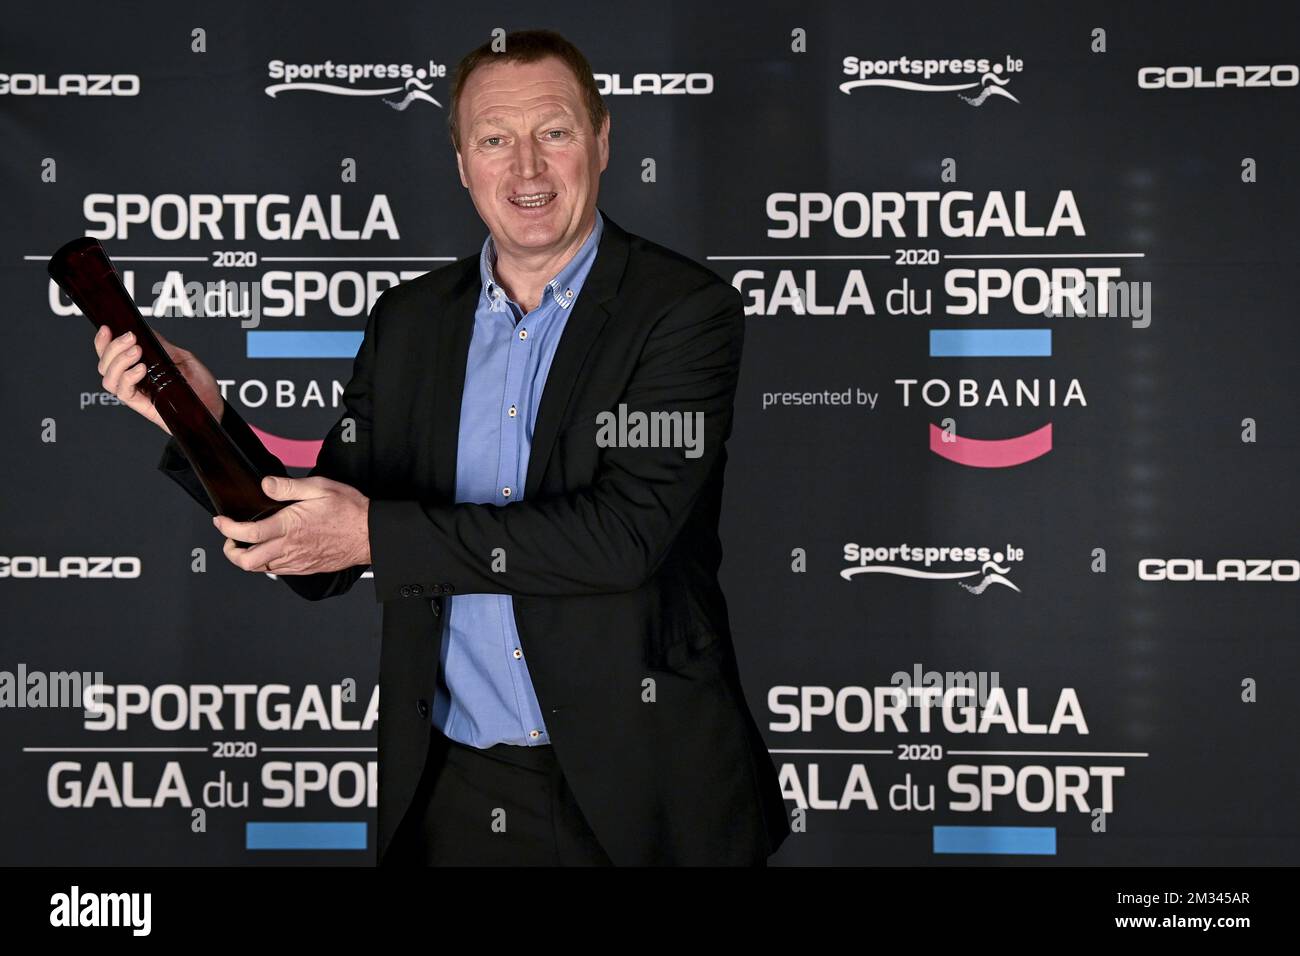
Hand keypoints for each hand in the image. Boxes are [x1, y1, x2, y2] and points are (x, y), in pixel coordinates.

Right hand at [93, 325, 222, 434]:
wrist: (213, 407)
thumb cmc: (199, 385)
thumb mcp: (182, 358)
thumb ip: (162, 346)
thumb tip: (145, 330)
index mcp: (140, 365)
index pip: (111, 354)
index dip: (103, 342)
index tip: (107, 328)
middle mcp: (133, 379)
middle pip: (105, 364)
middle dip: (113, 347)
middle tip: (130, 338)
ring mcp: (137, 392)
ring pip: (109, 378)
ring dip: (118, 361)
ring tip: (136, 351)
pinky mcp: (142, 405)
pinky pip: (124, 393)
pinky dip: (129, 378)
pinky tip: (141, 369)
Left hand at [215, 475, 370, 575]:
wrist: (371, 534)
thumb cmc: (350, 511)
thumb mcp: (320, 488)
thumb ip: (289, 487)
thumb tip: (266, 485)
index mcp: (289, 526)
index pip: (247, 534)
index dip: (228, 529)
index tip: (221, 522)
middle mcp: (290, 548)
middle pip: (247, 562)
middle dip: (231, 552)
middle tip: (230, 540)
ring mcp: (297, 562)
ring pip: (261, 569)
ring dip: (249, 559)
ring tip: (249, 545)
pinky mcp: (306, 569)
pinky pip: (278, 572)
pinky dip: (267, 564)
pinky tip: (271, 552)